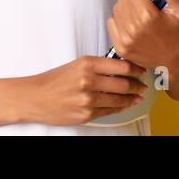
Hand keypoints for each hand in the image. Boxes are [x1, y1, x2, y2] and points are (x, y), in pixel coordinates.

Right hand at [18, 56, 147, 125]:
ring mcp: (88, 99)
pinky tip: (125, 104)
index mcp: (87, 64)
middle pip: (124, 84)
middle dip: (137, 85)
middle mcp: (88, 81)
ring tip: (138, 96)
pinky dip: (120, 107)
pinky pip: (110, 111)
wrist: (34, 97)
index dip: (136, 69)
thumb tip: (123, 69)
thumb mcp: (77, 65)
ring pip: (119, 99)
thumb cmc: (55, 80)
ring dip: (132, 98)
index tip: (142, 71)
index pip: (122, 66)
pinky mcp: (86, 114)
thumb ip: (100, 66)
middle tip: (143, 85)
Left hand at [107, 0, 178, 71]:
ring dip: (126, 8)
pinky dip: (120, 21)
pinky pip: (111, 23)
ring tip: (140, 16)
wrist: (176, 60)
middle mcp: (134, 27)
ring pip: (116, 9)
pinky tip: (132, 25)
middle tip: (145, 5)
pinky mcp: (120, 47)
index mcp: (148, 15)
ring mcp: (125, 39)